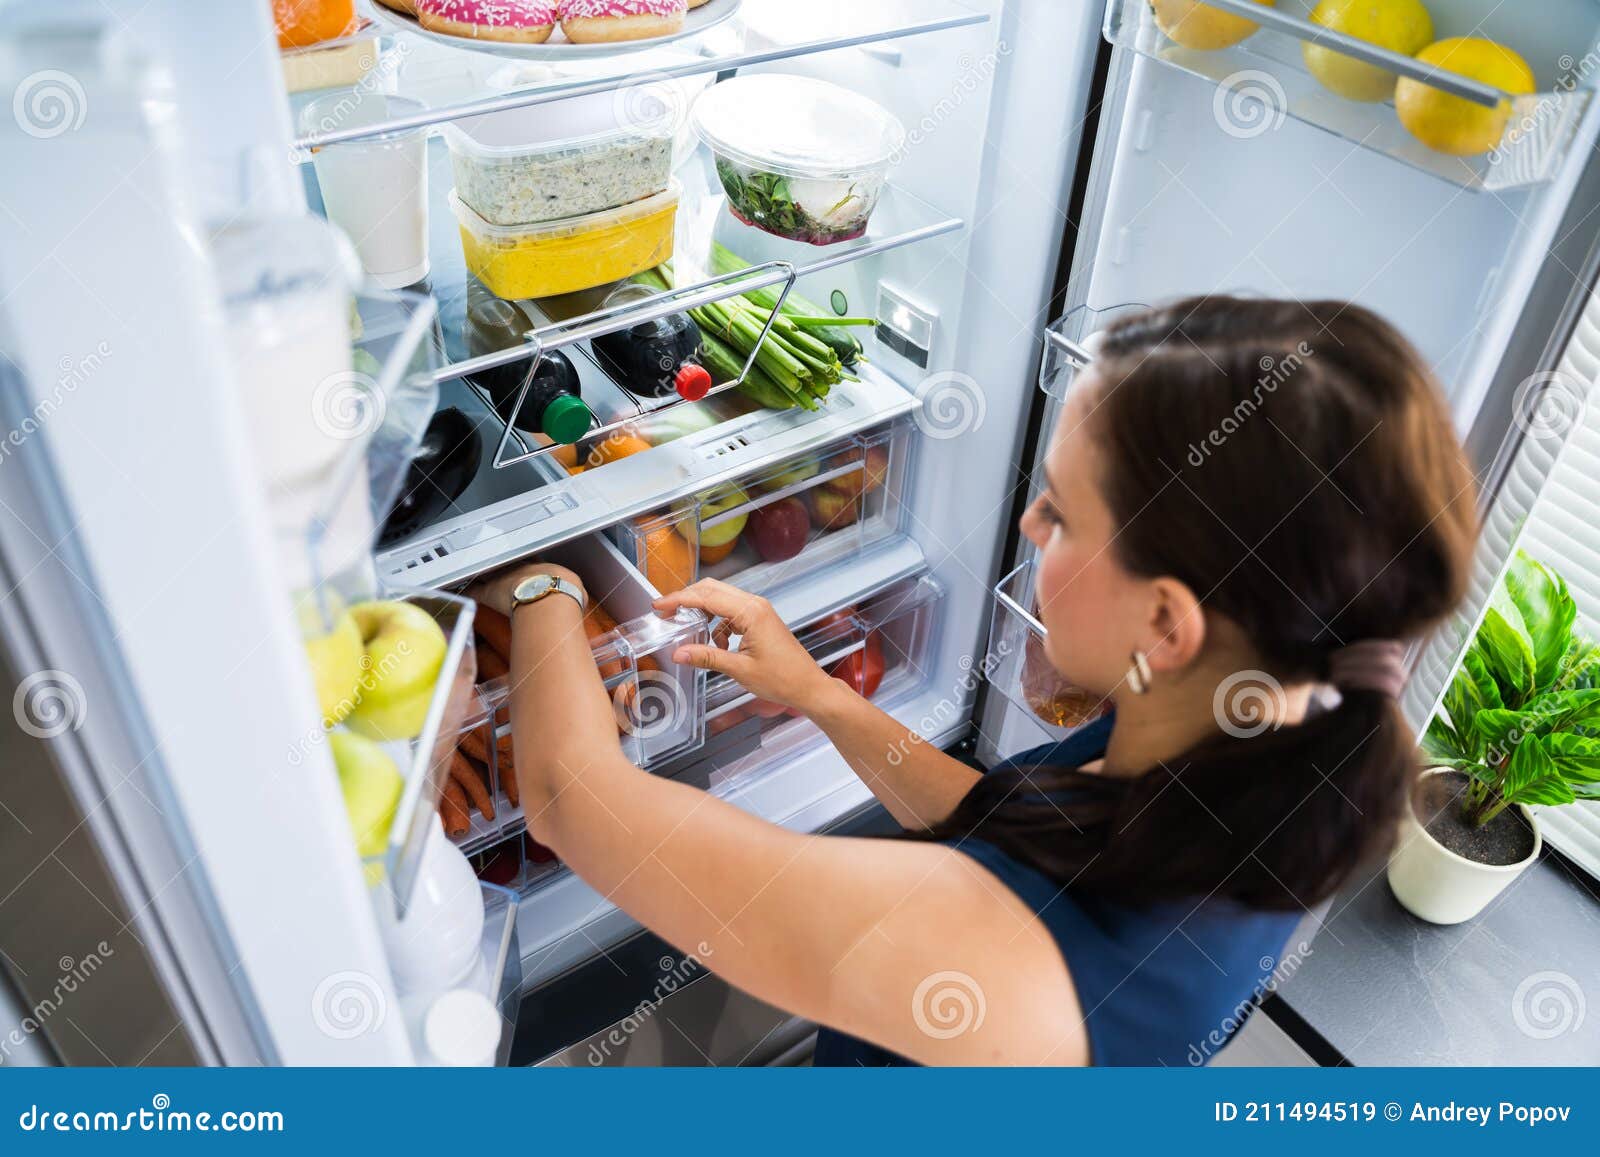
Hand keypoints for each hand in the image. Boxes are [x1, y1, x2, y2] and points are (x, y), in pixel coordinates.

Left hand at [468, 562, 586, 617]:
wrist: (549, 600)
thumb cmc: (565, 596)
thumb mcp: (576, 591)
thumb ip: (573, 592)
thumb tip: (578, 597)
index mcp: (544, 567)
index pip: (533, 562)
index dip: (528, 563)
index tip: (526, 564)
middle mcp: (522, 569)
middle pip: (508, 562)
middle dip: (502, 562)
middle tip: (495, 559)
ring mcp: (505, 579)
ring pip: (490, 572)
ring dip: (482, 571)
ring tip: (473, 569)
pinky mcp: (490, 593)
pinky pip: (476, 590)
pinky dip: (468, 590)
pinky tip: (461, 589)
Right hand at [653, 580, 840, 716]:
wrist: (808, 686)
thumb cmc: (783, 679)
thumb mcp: (739, 670)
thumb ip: (707, 657)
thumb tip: (679, 653)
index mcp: (751, 612)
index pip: (707, 597)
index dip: (679, 600)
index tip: (659, 606)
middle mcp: (755, 605)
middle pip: (712, 589)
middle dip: (687, 599)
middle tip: (666, 613)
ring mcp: (759, 610)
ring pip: (721, 599)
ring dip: (702, 611)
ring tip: (688, 630)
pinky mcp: (760, 619)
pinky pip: (731, 612)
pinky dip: (717, 624)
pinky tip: (715, 644)